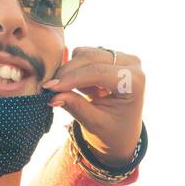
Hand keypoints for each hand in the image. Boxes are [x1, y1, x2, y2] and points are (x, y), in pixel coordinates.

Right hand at [43, 46, 143, 167]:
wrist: (123, 132)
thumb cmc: (112, 132)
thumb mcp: (94, 124)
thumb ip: (75, 107)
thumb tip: (52, 96)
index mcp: (134, 82)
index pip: (98, 72)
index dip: (71, 78)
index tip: (49, 88)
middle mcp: (132, 64)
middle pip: (90, 57)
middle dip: (67, 72)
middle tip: (49, 89)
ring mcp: (122, 57)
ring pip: (85, 53)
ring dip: (71, 71)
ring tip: (71, 93)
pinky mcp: (111, 57)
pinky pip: (85, 55)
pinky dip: (76, 70)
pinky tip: (80, 87)